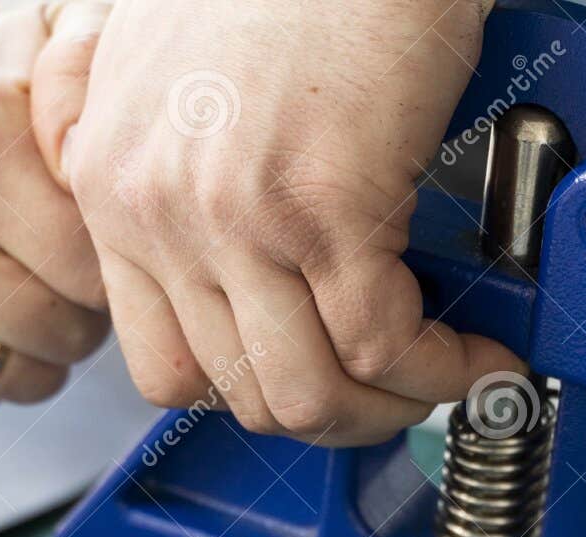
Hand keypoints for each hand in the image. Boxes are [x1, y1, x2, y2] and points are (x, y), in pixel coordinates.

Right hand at [0, 5, 110, 416]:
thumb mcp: (56, 42)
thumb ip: (105, 69)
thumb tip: (118, 166)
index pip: (99, 269)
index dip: (115, 259)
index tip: (92, 224)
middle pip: (66, 333)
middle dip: (85, 308)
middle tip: (57, 258)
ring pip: (23, 380)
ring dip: (44, 348)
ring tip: (18, 280)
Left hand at [34, 0, 522, 444]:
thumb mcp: (164, 70)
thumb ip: (157, 162)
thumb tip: (213, 251)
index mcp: (112, 186)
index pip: (163, 366)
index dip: (252, 395)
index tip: (314, 382)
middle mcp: (156, 210)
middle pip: (235, 397)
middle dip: (330, 417)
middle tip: (390, 397)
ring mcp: (235, 216)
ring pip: (305, 396)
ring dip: (385, 411)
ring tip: (438, 381)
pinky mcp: (325, 205)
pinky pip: (382, 348)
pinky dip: (438, 370)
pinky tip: (474, 352)